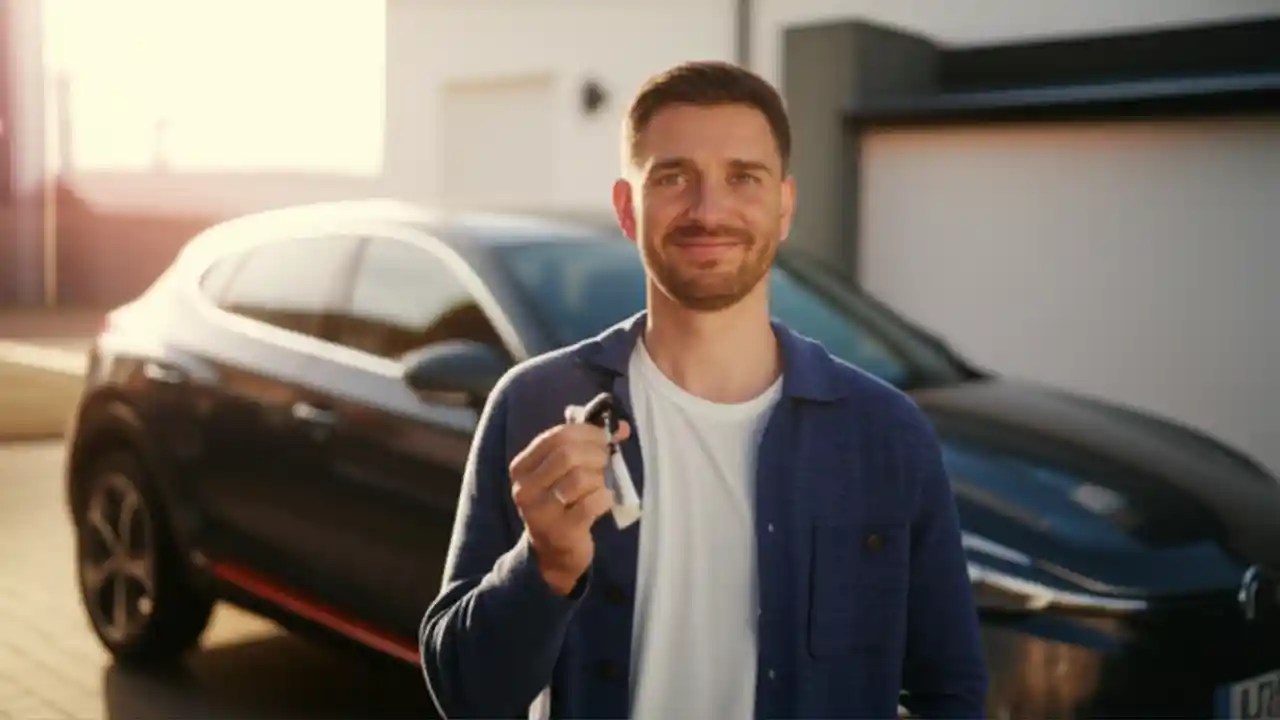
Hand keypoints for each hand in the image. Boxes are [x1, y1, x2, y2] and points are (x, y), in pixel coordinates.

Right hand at [509, 420, 631, 594]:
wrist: (554, 553)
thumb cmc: (562, 503)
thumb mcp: (564, 473)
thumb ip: (587, 445)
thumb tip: (623, 427)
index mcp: (522, 467)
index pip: (557, 436)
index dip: (587, 432)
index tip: (605, 438)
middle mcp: (525, 488)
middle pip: (568, 454)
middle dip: (596, 453)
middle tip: (607, 461)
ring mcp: (540, 512)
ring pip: (580, 478)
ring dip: (600, 477)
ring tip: (603, 483)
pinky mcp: (560, 531)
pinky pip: (591, 503)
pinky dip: (605, 498)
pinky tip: (604, 501)